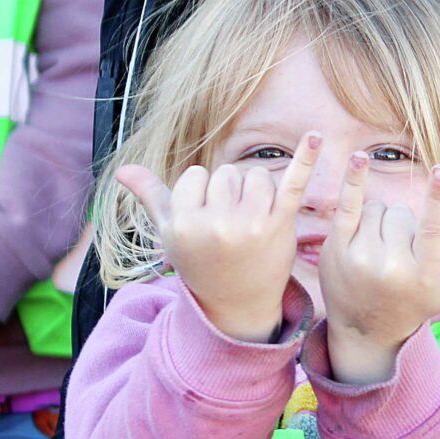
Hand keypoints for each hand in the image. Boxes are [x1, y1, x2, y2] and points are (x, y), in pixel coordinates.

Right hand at [116, 132, 319, 341]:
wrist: (237, 302)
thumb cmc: (200, 262)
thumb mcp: (169, 233)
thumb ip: (150, 196)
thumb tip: (122, 169)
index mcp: (185, 224)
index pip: (196, 176)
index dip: (201, 194)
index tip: (204, 222)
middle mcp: (218, 224)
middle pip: (227, 174)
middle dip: (228, 193)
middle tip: (229, 228)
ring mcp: (252, 224)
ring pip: (255, 176)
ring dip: (255, 192)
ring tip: (250, 223)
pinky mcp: (281, 225)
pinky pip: (294, 184)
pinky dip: (307, 158)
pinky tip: (317, 136)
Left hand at [317, 159, 439, 383]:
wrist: (364, 331)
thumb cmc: (412, 305)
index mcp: (422, 276)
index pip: (433, 229)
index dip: (438, 197)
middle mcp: (391, 268)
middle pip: (402, 214)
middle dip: (404, 223)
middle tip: (399, 250)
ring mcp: (361, 259)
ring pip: (378, 209)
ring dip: (381, 219)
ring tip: (379, 246)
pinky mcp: (337, 250)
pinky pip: (348, 205)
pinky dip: (354, 180)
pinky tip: (359, 159)